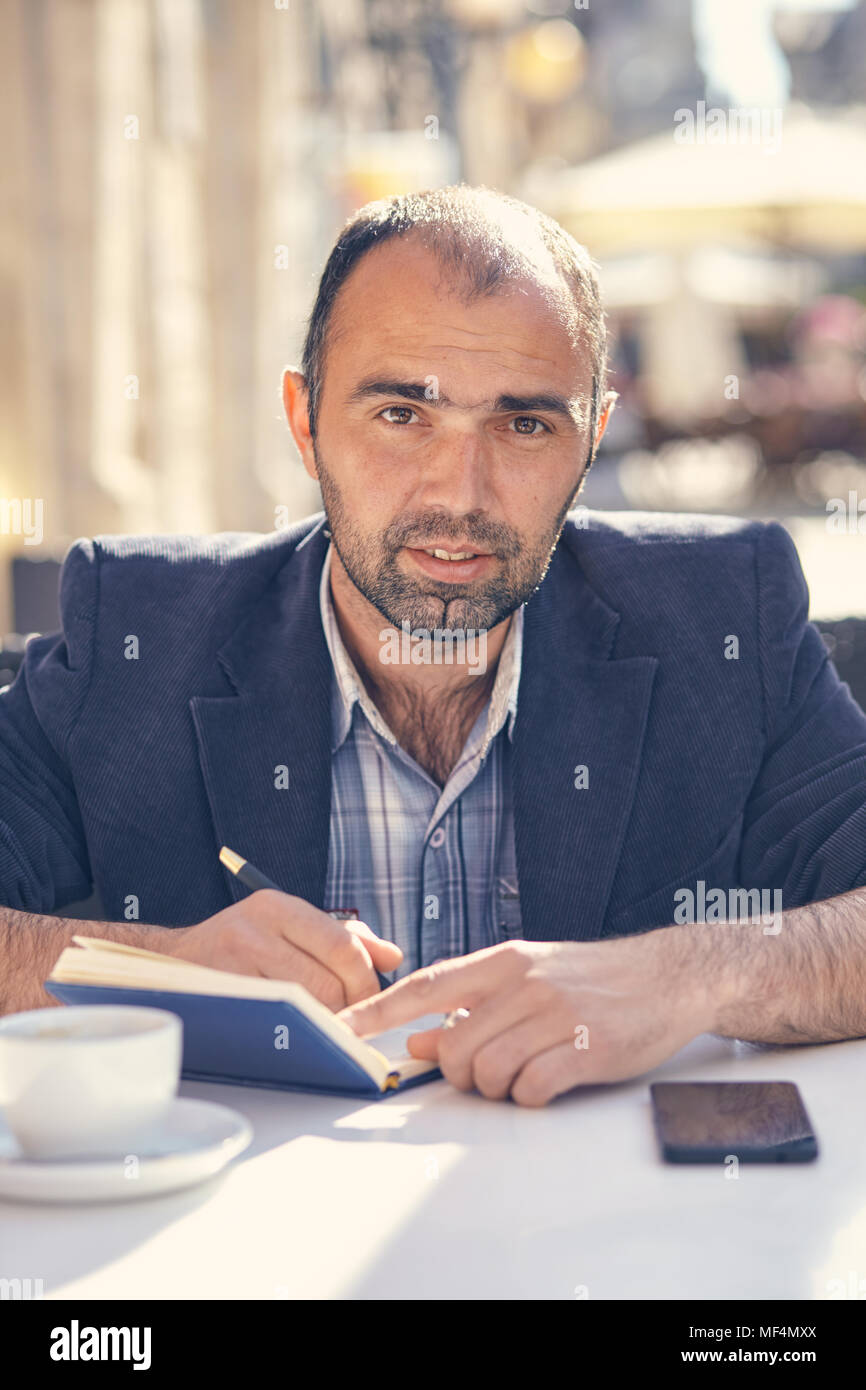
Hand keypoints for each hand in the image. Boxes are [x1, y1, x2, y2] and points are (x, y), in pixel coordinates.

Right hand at [164, 891, 401, 1009]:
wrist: (175, 961)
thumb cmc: (244, 944)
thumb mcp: (290, 926)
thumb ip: (346, 937)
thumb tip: (392, 957)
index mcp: (277, 906)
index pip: (342, 946)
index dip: (366, 980)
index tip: (371, 999)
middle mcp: (254, 929)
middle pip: (328, 980)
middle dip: (348, 1005)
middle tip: (349, 1017)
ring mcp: (233, 965)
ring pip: (305, 1005)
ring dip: (324, 1020)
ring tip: (324, 1022)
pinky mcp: (223, 997)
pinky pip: (276, 1022)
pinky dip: (295, 1031)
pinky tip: (296, 1030)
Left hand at [338, 930, 712, 1105]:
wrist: (670, 976)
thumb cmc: (592, 980)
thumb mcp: (528, 981)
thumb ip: (472, 1008)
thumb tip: (420, 1043)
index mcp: (503, 962)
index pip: (426, 985)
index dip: (378, 1010)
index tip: (341, 1030)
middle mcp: (524, 983)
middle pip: (455, 1046)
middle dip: (463, 1073)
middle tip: (492, 1069)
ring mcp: (556, 1014)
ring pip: (489, 1072)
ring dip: (499, 1088)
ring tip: (528, 1072)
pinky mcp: (587, 1048)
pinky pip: (532, 1089)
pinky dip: (532, 1096)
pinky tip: (551, 1082)